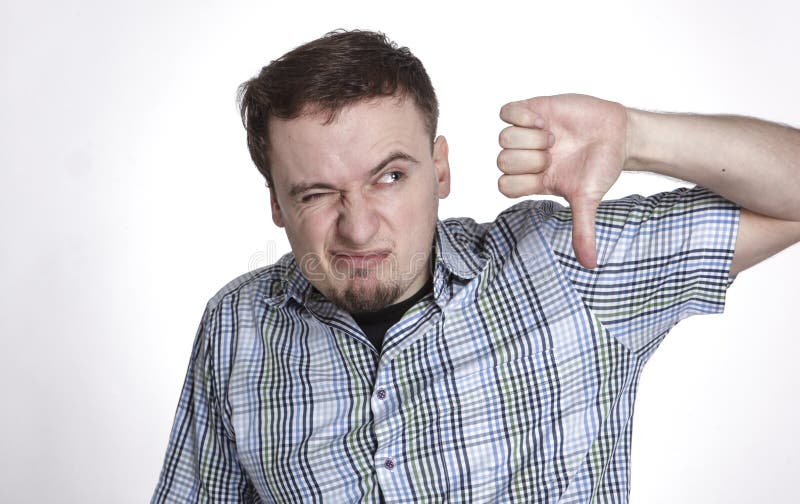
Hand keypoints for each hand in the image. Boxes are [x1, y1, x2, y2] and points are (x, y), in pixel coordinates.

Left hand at [497, 93, 628, 268]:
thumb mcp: (588, 200)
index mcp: (531, 180)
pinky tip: (544, 120)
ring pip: (503, 138)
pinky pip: (506, 111)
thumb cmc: (601, 169)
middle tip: (554, 155)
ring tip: (554, 137)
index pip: (503, 185)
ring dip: (530, 138)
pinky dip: (522, 116)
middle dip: (529, 159)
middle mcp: (525, 158)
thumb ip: (583, 230)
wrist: (618, 135)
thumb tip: (590, 265)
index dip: (522, 181)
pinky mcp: (532, 110)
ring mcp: (526, 134)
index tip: (548, 176)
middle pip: (501, 161)